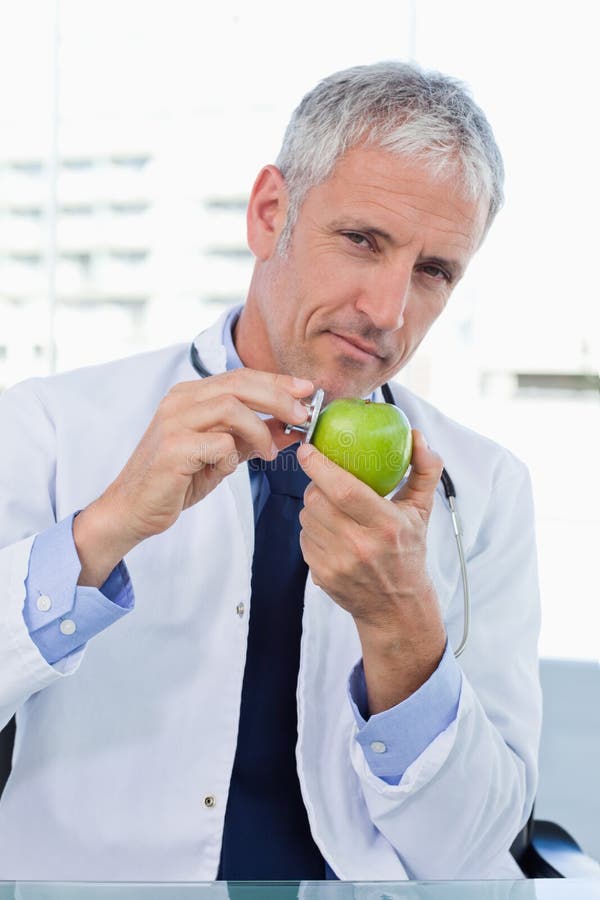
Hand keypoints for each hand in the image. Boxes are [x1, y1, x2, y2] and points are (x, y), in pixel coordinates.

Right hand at [74, 370, 312, 586]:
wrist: (133, 509)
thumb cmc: (177, 480)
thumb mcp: (222, 454)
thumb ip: (251, 436)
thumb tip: (291, 426)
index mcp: (190, 395)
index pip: (242, 377)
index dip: (277, 381)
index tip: (308, 391)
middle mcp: (180, 400)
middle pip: (240, 384)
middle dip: (278, 398)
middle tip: (303, 416)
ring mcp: (173, 421)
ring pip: (231, 407)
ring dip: (260, 430)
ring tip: (269, 454)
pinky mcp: (172, 448)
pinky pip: (219, 442)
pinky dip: (232, 456)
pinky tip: (228, 469)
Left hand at [297, 430, 446, 711]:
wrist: (396, 607)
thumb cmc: (408, 551)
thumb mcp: (421, 511)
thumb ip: (425, 470)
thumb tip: (418, 436)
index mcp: (386, 525)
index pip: (344, 490)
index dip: (320, 467)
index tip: (307, 450)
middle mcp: (360, 546)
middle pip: (318, 501)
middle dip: (315, 483)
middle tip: (324, 479)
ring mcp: (338, 563)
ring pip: (307, 517)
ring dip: (313, 506)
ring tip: (332, 508)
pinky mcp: (322, 575)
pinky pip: (305, 538)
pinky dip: (312, 529)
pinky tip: (330, 531)